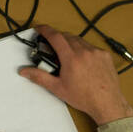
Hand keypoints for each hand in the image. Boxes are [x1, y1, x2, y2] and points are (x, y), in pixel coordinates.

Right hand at [18, 24, 132, 125]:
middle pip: (66, 36)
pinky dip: (83, 49)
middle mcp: (85, 52)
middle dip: (57, 39)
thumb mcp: (57, 88)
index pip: (55, 37)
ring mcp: (96, 52)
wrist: (107, 103)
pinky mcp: (105, 55)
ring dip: (70, 43)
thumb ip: (39, 77)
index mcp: (71, 58)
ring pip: (79, 40)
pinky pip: (90, 46)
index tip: (40, 28)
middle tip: (51, 48)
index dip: (45, 30)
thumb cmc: (84, 97)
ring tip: (67, 56)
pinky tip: (81, 60)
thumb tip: (25, 71)